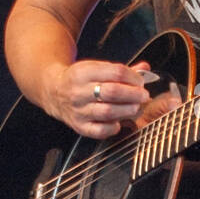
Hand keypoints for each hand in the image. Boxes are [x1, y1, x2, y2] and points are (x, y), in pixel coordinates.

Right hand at [43, 59, 157, 138]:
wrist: (54, 92)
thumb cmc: (81, 80)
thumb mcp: (96, 68)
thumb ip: (120, 70)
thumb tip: (145, 68)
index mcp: (84, 72)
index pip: (116, 72)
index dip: (133, 77)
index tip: (140, 81)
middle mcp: (79, 91)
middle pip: (113, 92)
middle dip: (134, 94)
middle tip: (143, 96)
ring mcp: (78, 110)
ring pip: (108, 111)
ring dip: (127, 110)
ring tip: (135, 107)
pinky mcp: (79, 126)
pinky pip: (99, 130)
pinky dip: (113, 127)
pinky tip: (119, 122)